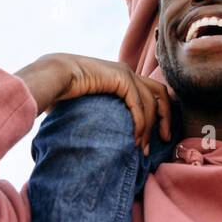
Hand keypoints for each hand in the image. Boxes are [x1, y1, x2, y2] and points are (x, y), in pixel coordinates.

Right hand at [15, 53, 171, 154]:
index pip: (152, 93)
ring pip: (151, 102)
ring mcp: (126, 74)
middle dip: (166, 118)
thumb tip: (103, 138)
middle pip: (161, 94)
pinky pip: (138, 105)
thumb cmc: (64, 92)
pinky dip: (140, 123)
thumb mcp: (91, 105)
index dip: (159, 114)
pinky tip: (135, 138)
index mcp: (122, 77)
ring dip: (150, 127)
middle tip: (167, 140)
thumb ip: (104, 115)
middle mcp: (128, 73)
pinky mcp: (121, 78)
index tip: (158, 136)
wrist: (54, 75)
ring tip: (144, 148)